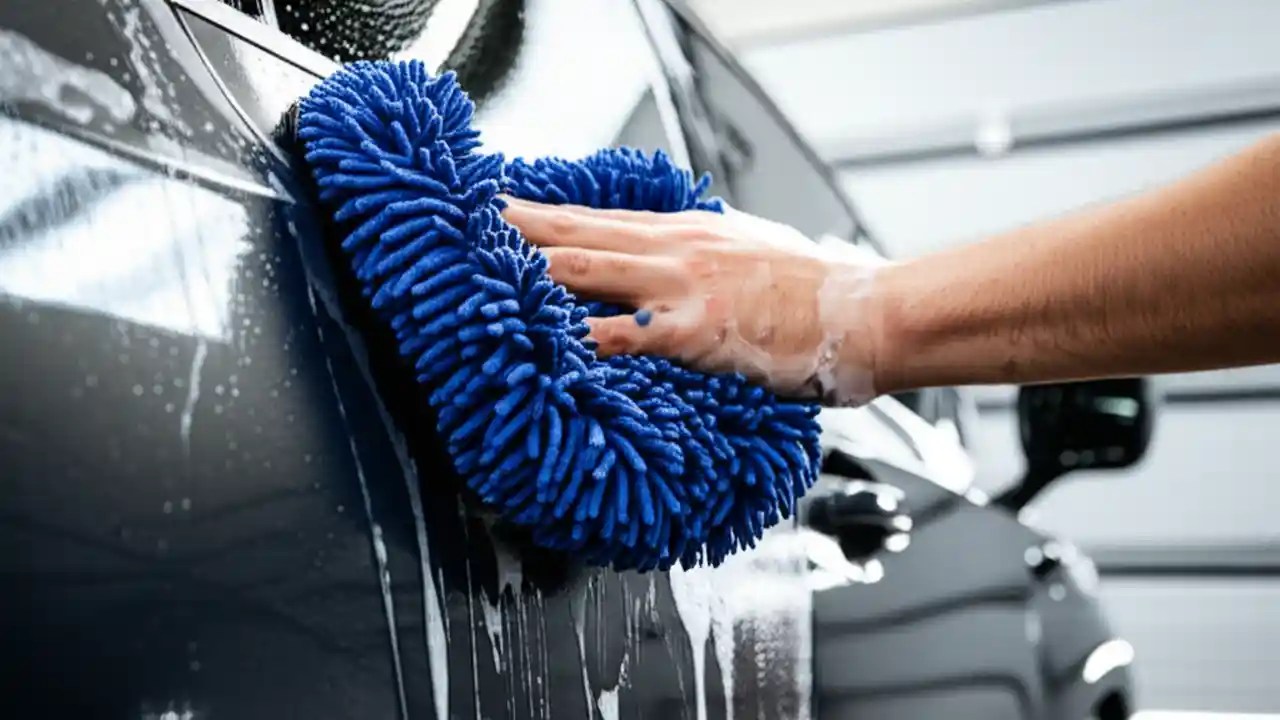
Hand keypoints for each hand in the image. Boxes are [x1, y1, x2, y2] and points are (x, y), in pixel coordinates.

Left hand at [501, 197, 885, 405]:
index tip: (497, 206)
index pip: (596, 216)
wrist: (860, 312)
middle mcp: (672, 250)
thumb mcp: (745, 251)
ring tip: (476, 262)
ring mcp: (680, 286)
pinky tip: (541, 338)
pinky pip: (623, 333)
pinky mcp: (695, 331)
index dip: (541, 211)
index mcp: (683, 233)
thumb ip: (697, 254)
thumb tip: (664, 256)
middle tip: (460, 217)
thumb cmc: (810, 290)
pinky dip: (578, 334)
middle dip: (515, 225)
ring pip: (587, 267)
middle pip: (576, 230)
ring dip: (528, 264)